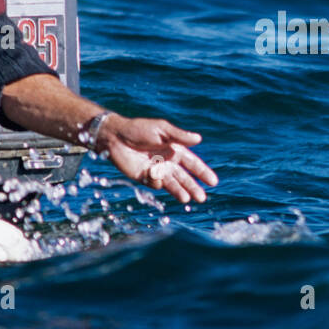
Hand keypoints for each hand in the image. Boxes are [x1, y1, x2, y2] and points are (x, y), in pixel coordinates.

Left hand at [95, 113, 217, 203]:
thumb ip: (179, 136)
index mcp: (174, 149)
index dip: (202, 172)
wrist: (114, 137)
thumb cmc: (138, 129)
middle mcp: (167, 162)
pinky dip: (158, 183)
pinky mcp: (144, 178)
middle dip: (193, 187)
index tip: (213, 182)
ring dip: (180, 191)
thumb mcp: (161, 130)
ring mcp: (156, 171)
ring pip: (172, 184)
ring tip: (188, 199)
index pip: (192, 163)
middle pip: (184, 178)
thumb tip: (199, 139)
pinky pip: (155, 184)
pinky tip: (156, 176)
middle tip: (202, 198)